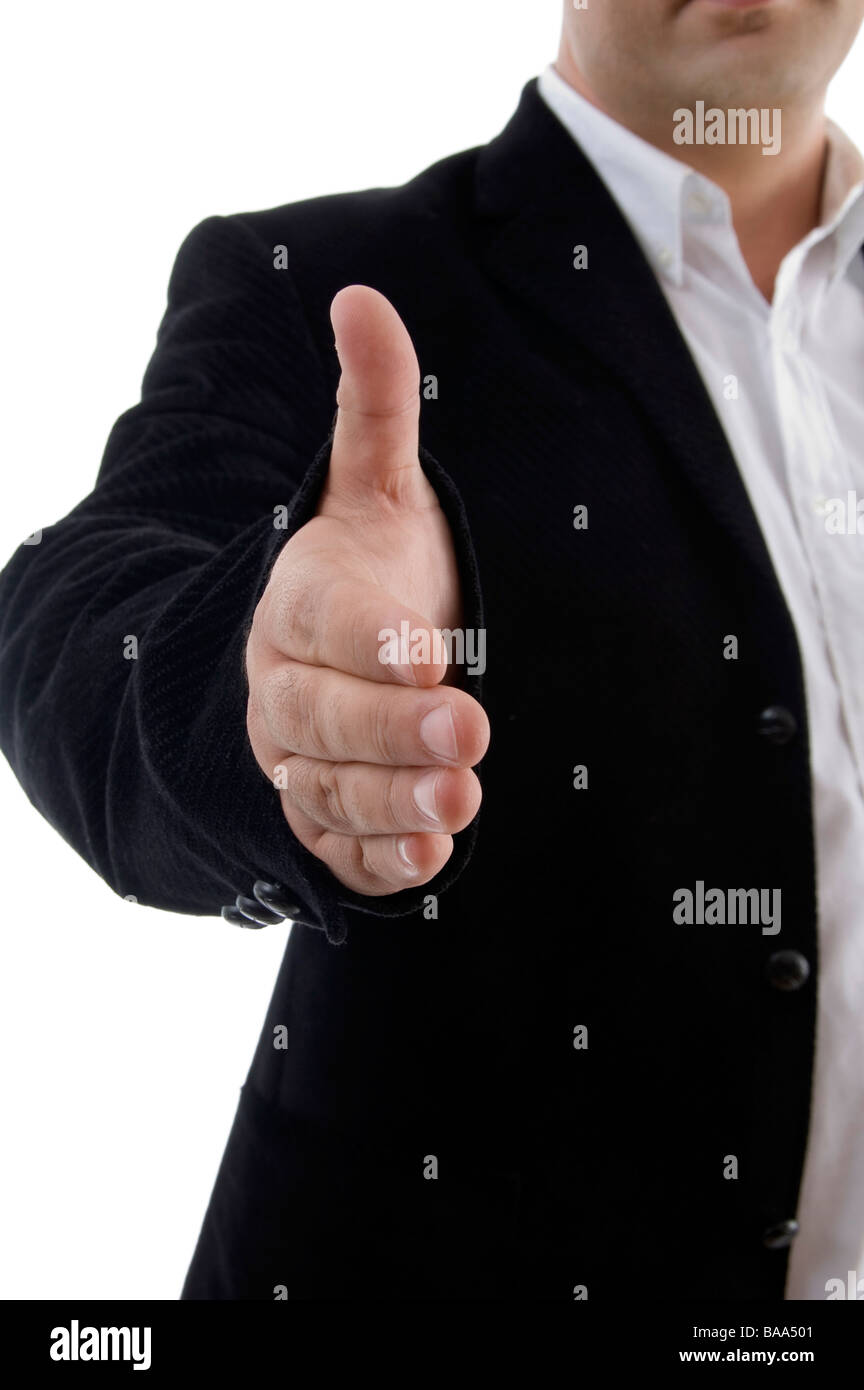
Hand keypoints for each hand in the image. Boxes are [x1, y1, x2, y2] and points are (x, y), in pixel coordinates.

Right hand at [245, 285, 489, 895]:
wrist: (340, 659)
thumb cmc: (374, 570)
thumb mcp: (378, 489)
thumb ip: (377, 407)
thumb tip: (362, 297)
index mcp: (302, 602)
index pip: (325, 622)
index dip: (369, 639)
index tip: (427, 649)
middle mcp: (289, 685)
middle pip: (321, 715)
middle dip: (391, 728)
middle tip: (467, 730)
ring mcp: (302, 756)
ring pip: (330, 787)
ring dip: (393, 799)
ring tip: (459, 801)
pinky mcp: (325, 814)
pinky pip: (337, 846)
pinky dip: (379, 859)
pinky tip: (431, 859)